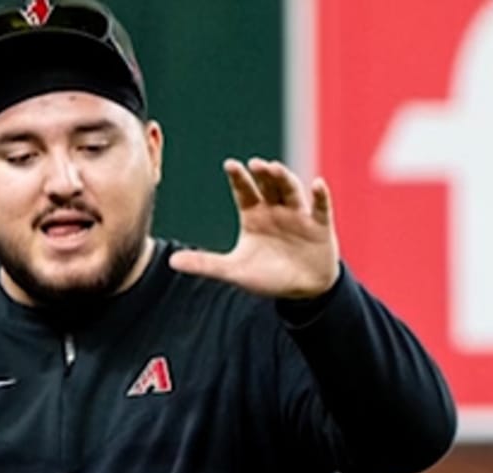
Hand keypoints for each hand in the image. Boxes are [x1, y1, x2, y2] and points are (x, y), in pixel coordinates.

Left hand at [169, 157, 341, 300]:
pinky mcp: (320, 225)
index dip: (238, 178)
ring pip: (291, 190)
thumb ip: (205, 264)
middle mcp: (275, 209)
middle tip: (255, 164)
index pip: (243, 192)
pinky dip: (320, 196)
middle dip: (262, 174)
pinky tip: (317, 184)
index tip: (230, 165)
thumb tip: (171, 261)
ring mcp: (298, 215)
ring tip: (275, 169)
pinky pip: (321, 207)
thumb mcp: (234, 271)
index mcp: (253, 215)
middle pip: (268, 185)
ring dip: (284, 178)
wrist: (303, 289)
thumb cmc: (268, 276)